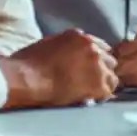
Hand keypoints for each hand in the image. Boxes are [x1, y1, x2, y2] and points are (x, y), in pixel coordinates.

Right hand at [0, 29, 117, 109]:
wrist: (24, 79)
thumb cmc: (27, 65)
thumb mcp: (49, 45)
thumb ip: (67, 48)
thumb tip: (72, 57)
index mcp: (78, 36)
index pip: (99, 46)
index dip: (95, 60)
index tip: (90, 69)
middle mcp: (92, 47)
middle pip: (109, 60)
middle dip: (101, 70)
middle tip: (90, 82)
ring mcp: (97, 64)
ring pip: (112, 76)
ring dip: (103, 84)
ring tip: (89, 93)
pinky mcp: (98, 83)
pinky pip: (108, 91)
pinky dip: (100, 96)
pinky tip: (89, 99)